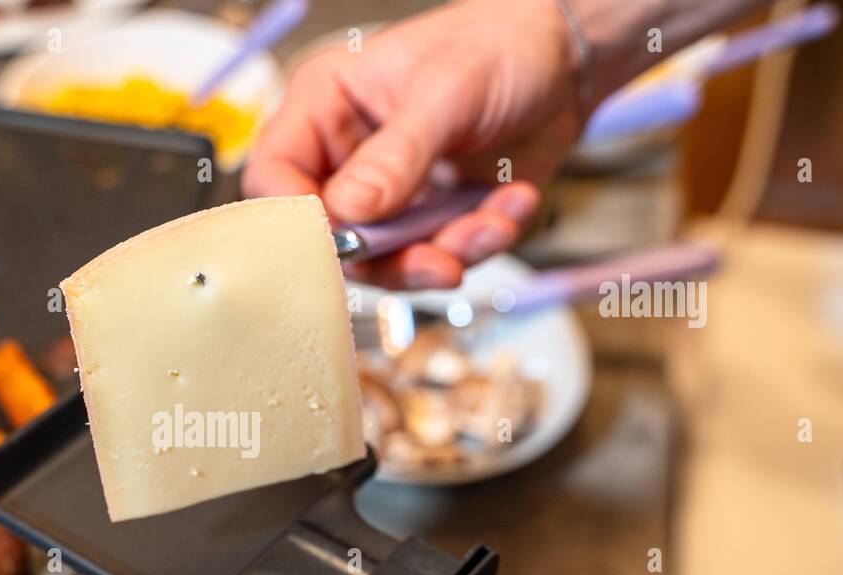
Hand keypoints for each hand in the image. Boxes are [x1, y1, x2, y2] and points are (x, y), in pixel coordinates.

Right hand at [242, 0, 583, 288]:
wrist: (567, 62)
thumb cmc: (499, 45)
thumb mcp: (446, 91)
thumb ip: (396, 155)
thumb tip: (349, 212)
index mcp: (325, 108)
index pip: (274, 177)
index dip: (299, 218)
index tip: (346, 237)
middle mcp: (346, 158)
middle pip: (328, 236)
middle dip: (388, 256)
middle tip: (437, 258)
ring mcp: (389, 196)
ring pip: (385, 261)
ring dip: (443, 255)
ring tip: (491, 226)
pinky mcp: (430, 220)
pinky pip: (438, 256)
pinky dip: (480, 241)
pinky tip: (512, 202)